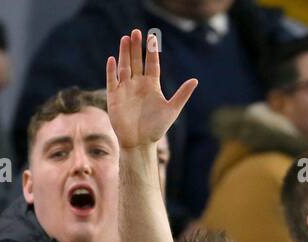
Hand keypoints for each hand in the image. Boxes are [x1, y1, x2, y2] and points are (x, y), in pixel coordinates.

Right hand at [106, 29, 197, 149]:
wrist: (140, 143)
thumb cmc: (156, 128)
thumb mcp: (172, 110)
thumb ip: (182, 94)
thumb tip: (195, 80)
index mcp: (152, 85)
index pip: (152, 64)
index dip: (151, 51)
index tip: (153, 37)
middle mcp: (138, 84)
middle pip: (136, 61)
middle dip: (136, 47)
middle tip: (136, 32)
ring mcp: (125, 89)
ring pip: (124, 67)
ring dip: (124, 53)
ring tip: (125, 38)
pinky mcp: (114, 97)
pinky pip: (112, 80)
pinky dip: (112, 70)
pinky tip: (113, 59)